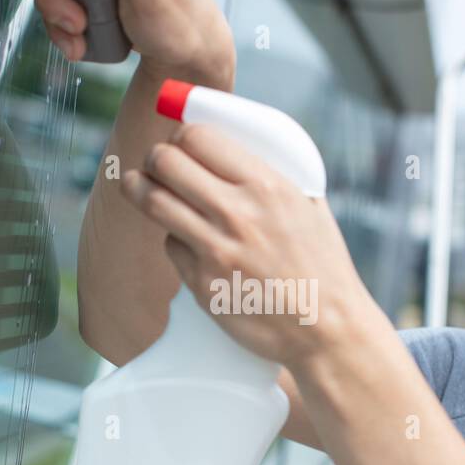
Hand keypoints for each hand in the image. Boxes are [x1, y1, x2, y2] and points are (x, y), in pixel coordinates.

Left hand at [119, 123, 379, 369]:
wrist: (327, 328)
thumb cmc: (322, 265)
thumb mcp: (309, 206)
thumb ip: (271, 175)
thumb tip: (229, 150)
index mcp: (266, 186)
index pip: (198, 137)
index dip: (182, 135)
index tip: (181, 142)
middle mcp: (236, 214)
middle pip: (165, 162)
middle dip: (156, 158)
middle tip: (158, 164)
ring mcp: (215, 250)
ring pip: (153, 201)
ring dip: (139, 188)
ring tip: (137, 185)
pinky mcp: (201, 284)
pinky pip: (171, 245)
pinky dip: (174, 238)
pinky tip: (189, 240)